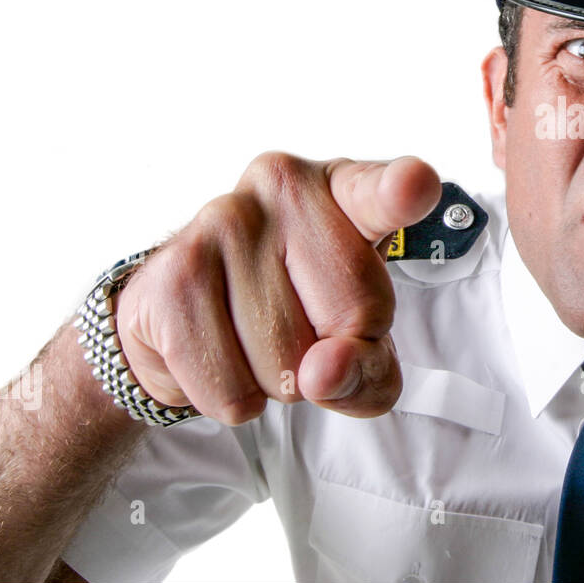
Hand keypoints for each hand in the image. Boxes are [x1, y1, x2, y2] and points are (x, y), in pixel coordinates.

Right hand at [114, 152, 441, 422]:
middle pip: (352, 318)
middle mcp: (284, 187)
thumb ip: (369, 369)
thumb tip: (322, 373)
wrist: (188, 310)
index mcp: (347, 190)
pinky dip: (232, 398)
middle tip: (306, 324)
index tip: (414, 184)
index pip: (380, 191)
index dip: (401, 190)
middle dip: (335, 353)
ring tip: (257, 335)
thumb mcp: (362, 340)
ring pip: (286, 367)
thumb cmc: (298, 308)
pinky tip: (221, 351)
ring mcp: (221, 221)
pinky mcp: (169, 274)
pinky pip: (229, 389)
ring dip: (278, 382)